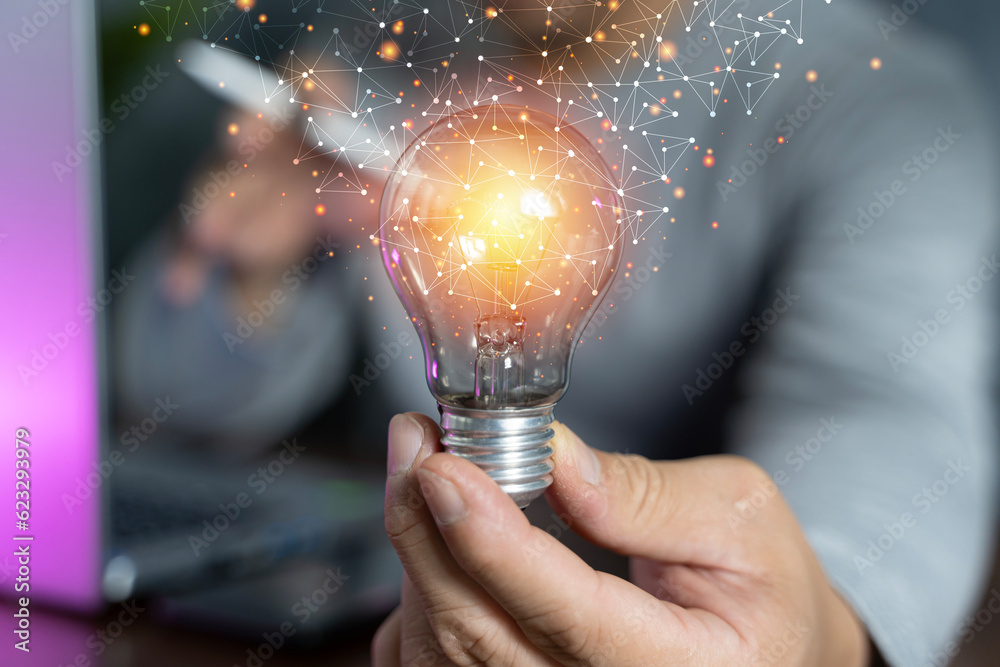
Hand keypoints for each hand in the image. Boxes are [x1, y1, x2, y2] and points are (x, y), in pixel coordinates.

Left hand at [373, 413, 870, 665]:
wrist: (763, 648)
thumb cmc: (760, 587)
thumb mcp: (737, 517)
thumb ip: (645, 495)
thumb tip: (551, 455)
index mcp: (676, 666)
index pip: (565, 614)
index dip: (492, 542)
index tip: (444, 466)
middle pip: (481, 632)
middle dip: (427, 527)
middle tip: (414, 441)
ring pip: (443, 647)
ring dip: (416, 550)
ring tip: (423, 470)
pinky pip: (432, 656)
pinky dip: (418, 588)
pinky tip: (437, 535)